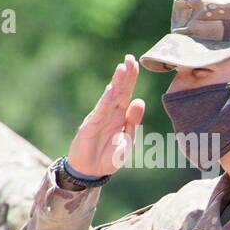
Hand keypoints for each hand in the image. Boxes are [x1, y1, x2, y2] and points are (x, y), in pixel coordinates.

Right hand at [67, 55, 145, 177]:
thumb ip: (134, 121)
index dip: (131, 79)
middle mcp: (110, 113)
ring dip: (117, 82)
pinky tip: (111, 89)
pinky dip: (106, 100)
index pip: (127, 94)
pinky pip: (100, 111)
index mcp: (121, 116)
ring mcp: (100, 117)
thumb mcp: (128, 139)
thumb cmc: (110, 156)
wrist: (92, 172)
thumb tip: (140, 100)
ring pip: (110, 97)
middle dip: (125, 75)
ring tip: (122, 68)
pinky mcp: (90, 125)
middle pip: (119, 91)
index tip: (136, 63)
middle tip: (130, 58)